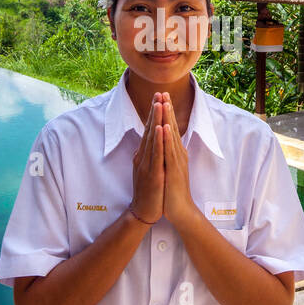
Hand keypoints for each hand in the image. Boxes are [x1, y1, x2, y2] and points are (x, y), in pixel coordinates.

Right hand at [130, 94, 164, 223]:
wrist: (144, 212)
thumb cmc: (149, 192)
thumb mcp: (148, 169)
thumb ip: (149, 155)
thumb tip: (151, 143)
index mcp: (143, 155)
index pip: (149, 130)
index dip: (153, 114)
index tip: (158, 98)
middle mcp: (143, 156)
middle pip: (149, 130)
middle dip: (154, 111)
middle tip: (158, 93)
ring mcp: (146, 164)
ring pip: (152, 138)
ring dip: (156, 120)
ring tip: (159, 103)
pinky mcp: (152, 173)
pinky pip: (156, 154)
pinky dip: (158, 140)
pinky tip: (160, 128)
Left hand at [160, 92, 194, 227]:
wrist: (180, 210)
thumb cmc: (172, 190)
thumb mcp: (169, 168)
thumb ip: (167, 155)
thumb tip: (164, 144)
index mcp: (175, 153)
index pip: (169, 128)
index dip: (166, 112)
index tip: (161, 97)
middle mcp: (178, 154)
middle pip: (172, 127)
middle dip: (167, 109)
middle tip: (163, 91)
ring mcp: (176, 161)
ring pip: (171, 136)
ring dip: (167, 118)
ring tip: (164, 102)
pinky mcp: (173, 170)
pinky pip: (169, 151)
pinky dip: (167, 138)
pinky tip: (165, 127)